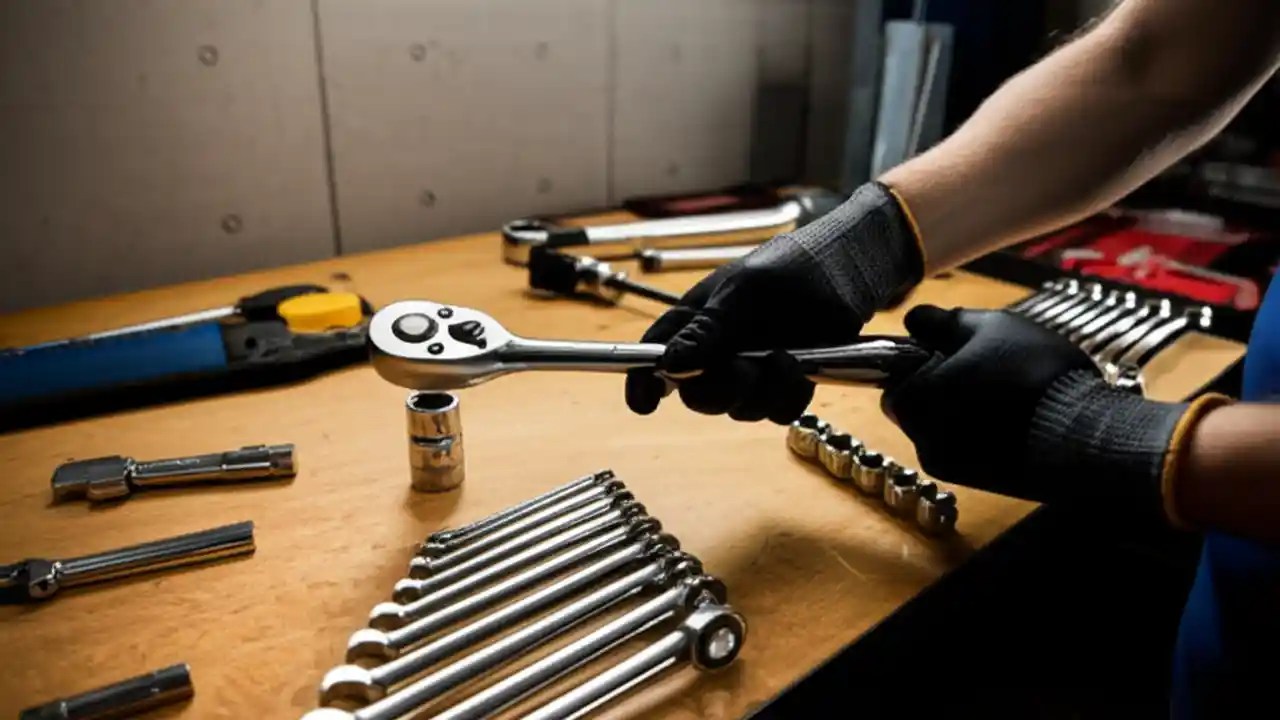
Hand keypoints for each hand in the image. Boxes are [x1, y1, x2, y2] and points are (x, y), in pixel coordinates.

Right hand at [625, 182, 923, 423]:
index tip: (644, 404)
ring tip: (785, 356)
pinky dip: (789, 395)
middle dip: (720, 389)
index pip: (654, 355)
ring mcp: (748, 373)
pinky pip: (776, 412)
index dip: (643, 382)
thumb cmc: (787, 268)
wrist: (845, 275)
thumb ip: (708, 330)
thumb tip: (670, 364)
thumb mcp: (743, 291)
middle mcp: (715, 353)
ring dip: (762, 390)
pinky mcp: (780, 387)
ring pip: (738, 408)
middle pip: (697, 395)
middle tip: (744, 368)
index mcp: (693, 323)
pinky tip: (800, 367)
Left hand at [883, 305, 1191, 508]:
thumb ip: (944, 322)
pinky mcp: (974, 483)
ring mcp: (948, 465)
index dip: (921, 365)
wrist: (1086, 435)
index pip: (895, 382)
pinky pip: (963, 451)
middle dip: (939, 390)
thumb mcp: (992, 327)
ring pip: (939, 430)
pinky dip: (977, 436)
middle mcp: (922, 438)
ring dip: (959, 413)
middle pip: (916, 408)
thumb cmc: (1036, 374)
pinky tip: (1012, 421)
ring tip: (1005, 396)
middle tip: (983, 373)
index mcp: (916, 399)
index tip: (952, 356)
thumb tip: (914, 321)